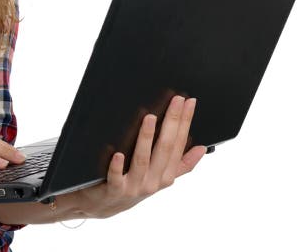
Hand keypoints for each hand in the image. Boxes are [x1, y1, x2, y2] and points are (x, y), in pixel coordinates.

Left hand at [70, 95, 207, 218]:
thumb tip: (202, 148)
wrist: (105, 206)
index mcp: (166, 175)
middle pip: (165, 149)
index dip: (185, 123)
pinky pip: (116, 178)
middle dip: (172, 122)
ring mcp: (134, 186)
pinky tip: (118, 154)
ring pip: (142, 160)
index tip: (189, 102)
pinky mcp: (114, 190)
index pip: (179, 144)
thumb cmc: (134, 185)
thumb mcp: (161, 177)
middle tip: (176, 100)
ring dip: (146, 139)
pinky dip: (117, 166)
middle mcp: (153, 181)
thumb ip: (181, 164)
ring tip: (149, 118)